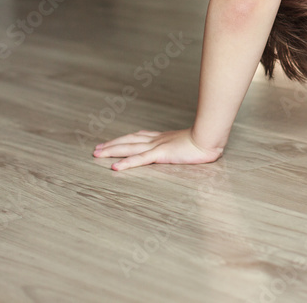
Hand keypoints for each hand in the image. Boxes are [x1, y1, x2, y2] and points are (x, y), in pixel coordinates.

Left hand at [92, 129, 222, 170]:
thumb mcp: (191, 144)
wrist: (209, 137)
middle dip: (112, 145)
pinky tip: (115, 168)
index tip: (112, 142)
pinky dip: (126, 163)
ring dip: (112, 151)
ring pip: (129, 148)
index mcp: (163, 138)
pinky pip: (140, 160)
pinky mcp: (161, 154)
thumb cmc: (205, 141)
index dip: (124, 140)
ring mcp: (157, 146)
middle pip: (129, 141)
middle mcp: (157, 140)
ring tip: (98, 155)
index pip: (138, 137)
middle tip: (97, 149)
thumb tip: (186, 151)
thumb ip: (184, 147)